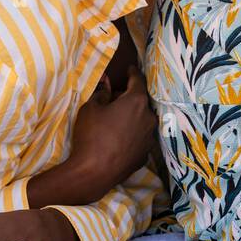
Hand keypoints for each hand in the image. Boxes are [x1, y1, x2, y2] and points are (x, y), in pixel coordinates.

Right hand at [54, 66, 156, 203]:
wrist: (94, 172)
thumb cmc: (92, 135)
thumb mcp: (90, 108)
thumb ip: (101, 92)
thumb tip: (106, 84)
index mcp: (137, 102)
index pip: (138, 80)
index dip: (133, 72)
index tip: (130, 68)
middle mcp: (149, 118)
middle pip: (140, 102)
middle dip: (128, 98)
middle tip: (113, 99)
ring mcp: (149, 138)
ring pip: (142, 121)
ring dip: (132, 117)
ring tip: (115, 121)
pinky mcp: (145, 155)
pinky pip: (139, 138)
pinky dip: (131, 135)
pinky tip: (118, 140)